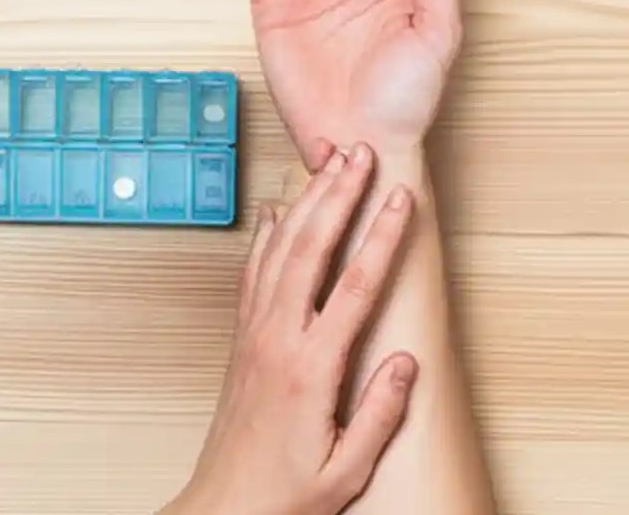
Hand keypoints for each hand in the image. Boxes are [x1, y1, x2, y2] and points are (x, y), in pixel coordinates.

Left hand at [163, 144, 417, 514]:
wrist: (223, 505)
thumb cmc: (286, 492)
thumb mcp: (347, 469)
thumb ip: (380, 413)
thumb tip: (405, 359)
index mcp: (311, 368)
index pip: (354, 286)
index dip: (380, 236)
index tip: (399, 196)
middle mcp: (277, 338)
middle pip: (309, 248)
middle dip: (336, 194)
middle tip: (358, 150)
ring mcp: (254, 333)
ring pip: (277, 250)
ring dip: (304, 202)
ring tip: (326, 162)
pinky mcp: (242, 338)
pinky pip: (253, 272)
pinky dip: (267, 235)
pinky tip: (277, 211)